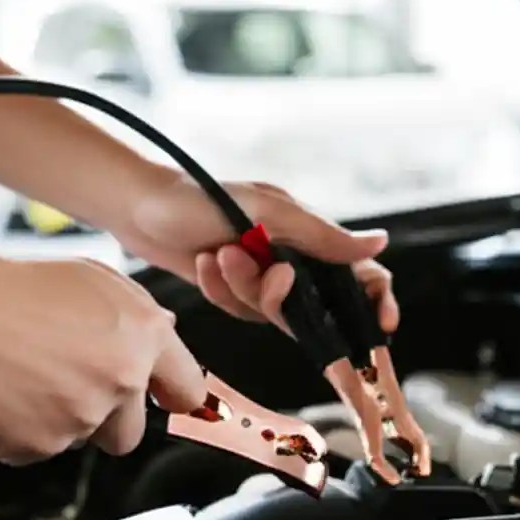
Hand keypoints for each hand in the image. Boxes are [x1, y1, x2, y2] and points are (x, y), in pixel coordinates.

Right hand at [0, 254, 205, 464]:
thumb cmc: (11, 288)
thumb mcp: (91, 279)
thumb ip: (137, 314)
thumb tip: (163, 336)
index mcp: (141, 335)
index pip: (189, 389)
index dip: (173, 396)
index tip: (166, 400)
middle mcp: (119, 380)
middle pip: (132, 432)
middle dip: (108, 417)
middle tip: (69, 382)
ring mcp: (79, 419)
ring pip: (83, 440)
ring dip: (63, 420)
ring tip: (27, 376)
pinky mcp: (37, 447)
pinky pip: (40, 450)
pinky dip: (24, 430)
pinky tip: (4, 391)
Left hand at [119, 171, 399, 333]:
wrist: (138, 207)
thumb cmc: (199, 195)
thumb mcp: (265, 211)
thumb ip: (321, 234)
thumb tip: (381, 243)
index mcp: (308, 230)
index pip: (359, 270)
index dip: (376, 298)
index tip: (380, 324)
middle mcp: (291, 255)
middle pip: (312, 303)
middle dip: (280, 295)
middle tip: (264, 273)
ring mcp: (262, 275)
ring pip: (272, 311)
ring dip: (242, 288)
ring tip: (219, 255)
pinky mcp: (234, 291)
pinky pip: (240, 311)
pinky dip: (219, 291)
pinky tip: (203, 264)